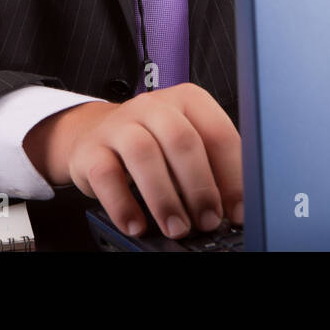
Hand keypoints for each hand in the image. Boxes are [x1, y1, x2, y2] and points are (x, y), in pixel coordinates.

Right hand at [23, 83, 243, 239]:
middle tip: (208, 221)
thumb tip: (234, 208)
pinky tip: (137, 225)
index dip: (232, 175)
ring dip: (164, 198)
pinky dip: (123, 205)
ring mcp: (119, 125)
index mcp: (187, 100)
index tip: (238, 210)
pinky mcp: (91, 149)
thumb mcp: (186, 145)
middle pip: (181, 140)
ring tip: (177, 228)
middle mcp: (153, 106)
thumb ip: (211, 167)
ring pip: (143, 153)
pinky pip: (105, 174)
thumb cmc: (153, 143)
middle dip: (199, 186)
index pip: (217, 132)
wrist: (95, 133)